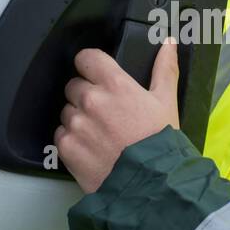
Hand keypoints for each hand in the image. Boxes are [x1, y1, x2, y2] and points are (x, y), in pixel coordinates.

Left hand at [54, 38, 180, 192]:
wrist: (151, 186)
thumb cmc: (161, 143)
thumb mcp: (167, 103)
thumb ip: (164, 69)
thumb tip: (168, 43)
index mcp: (115, 84)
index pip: (86, 59)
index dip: (90, 66)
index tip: (96, 76)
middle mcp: (91, 100)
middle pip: (74, 86)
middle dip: (86, 96)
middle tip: (106, 114)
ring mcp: (76, 124)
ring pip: (67, 112)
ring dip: (79, 120)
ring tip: (101, 136)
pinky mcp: (66, 148)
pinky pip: (61, 136)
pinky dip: (72, 141)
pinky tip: (92, 151)